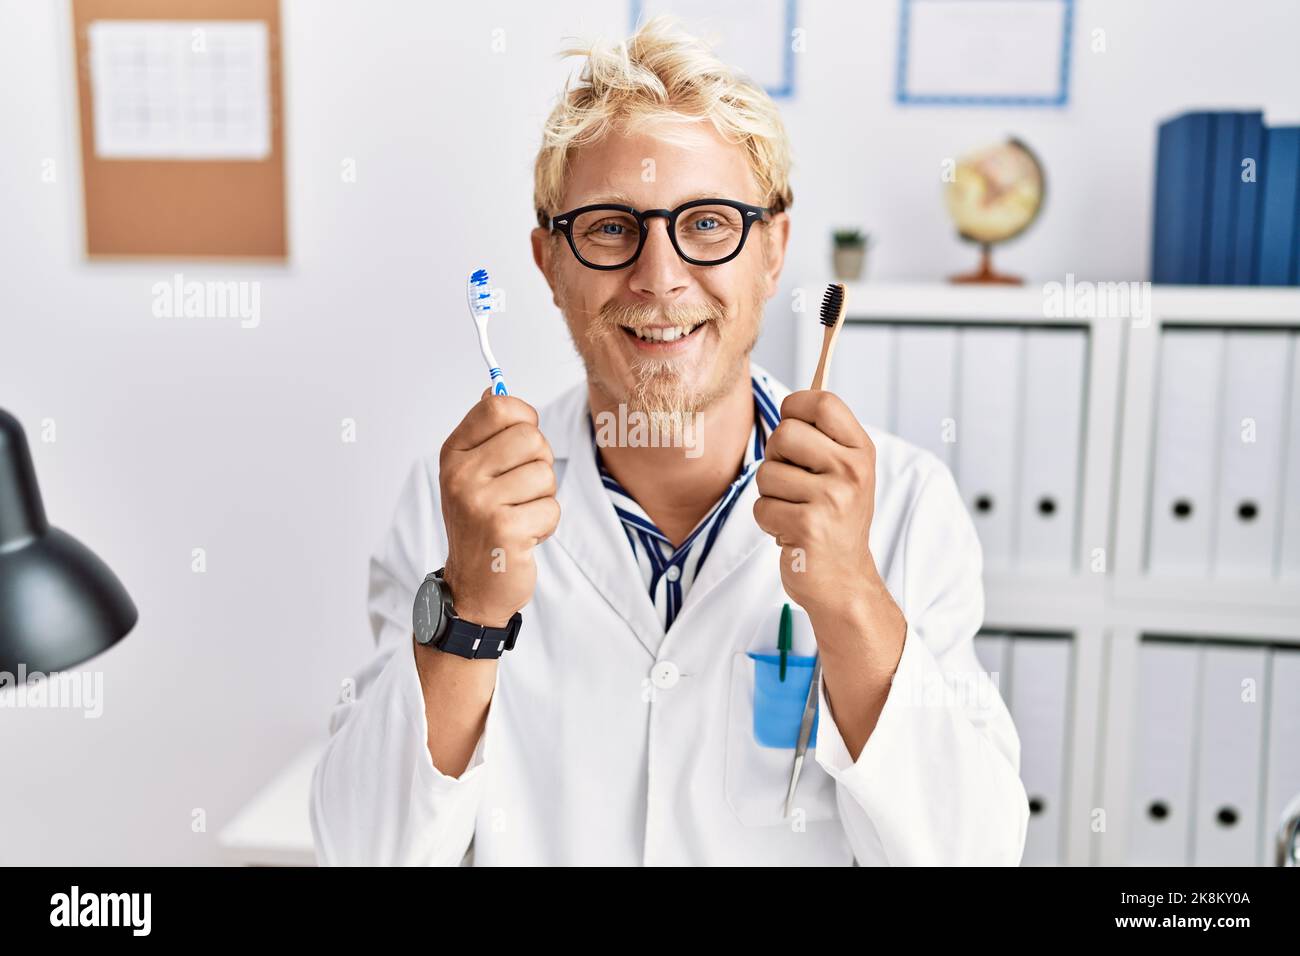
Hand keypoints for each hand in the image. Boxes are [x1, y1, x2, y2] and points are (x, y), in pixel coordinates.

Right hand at [439, 388, 559, 627]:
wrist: (472, 586)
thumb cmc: (480, 524)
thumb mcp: (472, 473)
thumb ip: (486, 432)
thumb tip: (493, 389)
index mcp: (454, 453)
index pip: (499, 406)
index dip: (523, 419)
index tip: (519, 444)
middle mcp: (461, 475)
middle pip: (531, 438)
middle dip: (539, 464)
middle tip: (520, 491)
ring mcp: (480, 503)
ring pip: (546, 474)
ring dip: (543, 498)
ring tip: (519, 516)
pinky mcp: (504, 530)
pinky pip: (551, 508)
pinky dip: (546, 525)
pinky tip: (523, 536)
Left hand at [753, 389, 877, 619]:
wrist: (844, 580)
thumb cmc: (835, 520)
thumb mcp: (844, 473)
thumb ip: (823, 437)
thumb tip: (791, 401)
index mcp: (860, 451)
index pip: (822, 401)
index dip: (795, 408)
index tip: (794, 428)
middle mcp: (851, 471)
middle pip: (784, 433)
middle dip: (776, 458)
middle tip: (794, 484)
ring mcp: (831, 499)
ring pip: (766, 473)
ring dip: (771, 495)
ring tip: (795, 511)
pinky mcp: (807, 527)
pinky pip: (761, 507)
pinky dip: (767, 522)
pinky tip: (790, 532)